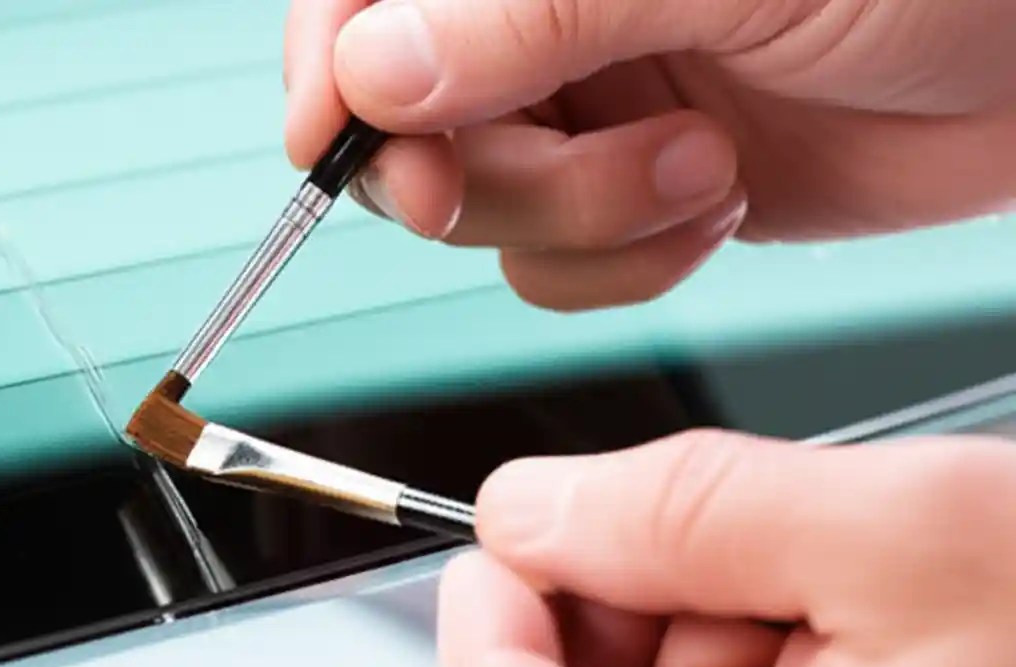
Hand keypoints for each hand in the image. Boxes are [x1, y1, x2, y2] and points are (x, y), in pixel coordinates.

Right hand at [284, 0, 1015, 309]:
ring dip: (580, 215)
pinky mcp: (624, 193)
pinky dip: (622, 264)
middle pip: (404, 124)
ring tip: (696, 161)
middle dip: (483, 168)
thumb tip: (376, 70)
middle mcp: (539, 21)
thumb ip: (531, 14)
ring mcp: (579, 109)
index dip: (331, 67)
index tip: (334, 138)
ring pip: (479, 211)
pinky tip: (709, 203)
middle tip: (555, 156)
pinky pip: (554, 267)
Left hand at [439, 430, 1015, 666]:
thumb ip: (693, 508)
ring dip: (686, 624)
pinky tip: (801, 609)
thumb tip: (534, 506)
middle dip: (610, 618)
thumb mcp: (911, 534)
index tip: (498, 547)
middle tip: (661, 531)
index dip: (495, 641)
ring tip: (794, 573)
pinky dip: (736, 649)